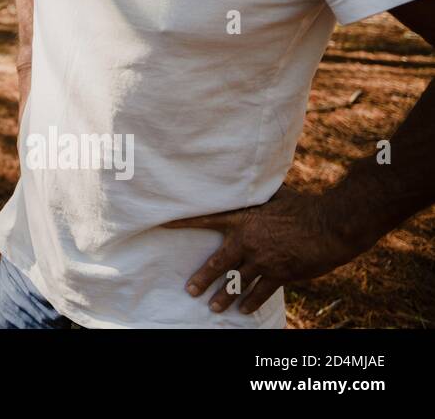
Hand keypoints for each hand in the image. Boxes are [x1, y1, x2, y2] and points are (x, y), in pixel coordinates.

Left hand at [162, 184, 364, 314]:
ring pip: (238, 283)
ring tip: (214, 307)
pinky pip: (261, 292)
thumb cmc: (304, 206)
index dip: (183, 222)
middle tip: (191, 290)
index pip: (206, 220)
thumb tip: (253, 184)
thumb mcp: (276, 196)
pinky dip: (252, 302)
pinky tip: (244, 310)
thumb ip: (259, 198)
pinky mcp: (280, 275)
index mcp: (243, 219)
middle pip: (218, 264)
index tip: (164, 225)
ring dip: (225, 296)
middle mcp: (247, 242)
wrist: (330, 226)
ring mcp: (263, 261)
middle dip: (202, 279)